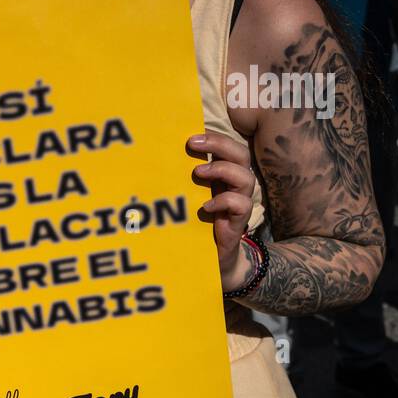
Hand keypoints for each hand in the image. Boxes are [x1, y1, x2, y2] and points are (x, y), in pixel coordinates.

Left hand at [188, 131, 257, 291]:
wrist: (210, 262)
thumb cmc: (193, 227)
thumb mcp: (185, 199)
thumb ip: (178, 181)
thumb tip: (152, 160)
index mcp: (222, 176)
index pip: (227, 147)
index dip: (214, 138)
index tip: (190, 135)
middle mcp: (233, 186)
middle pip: (241, 155)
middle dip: (219, 144)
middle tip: (192, 144)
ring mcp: (238, 203)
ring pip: (246, 177)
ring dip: (222, 170)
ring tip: (198, 172)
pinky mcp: (238, 223)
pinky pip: (241, 205)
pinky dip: (224, 201)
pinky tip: (206, 207)